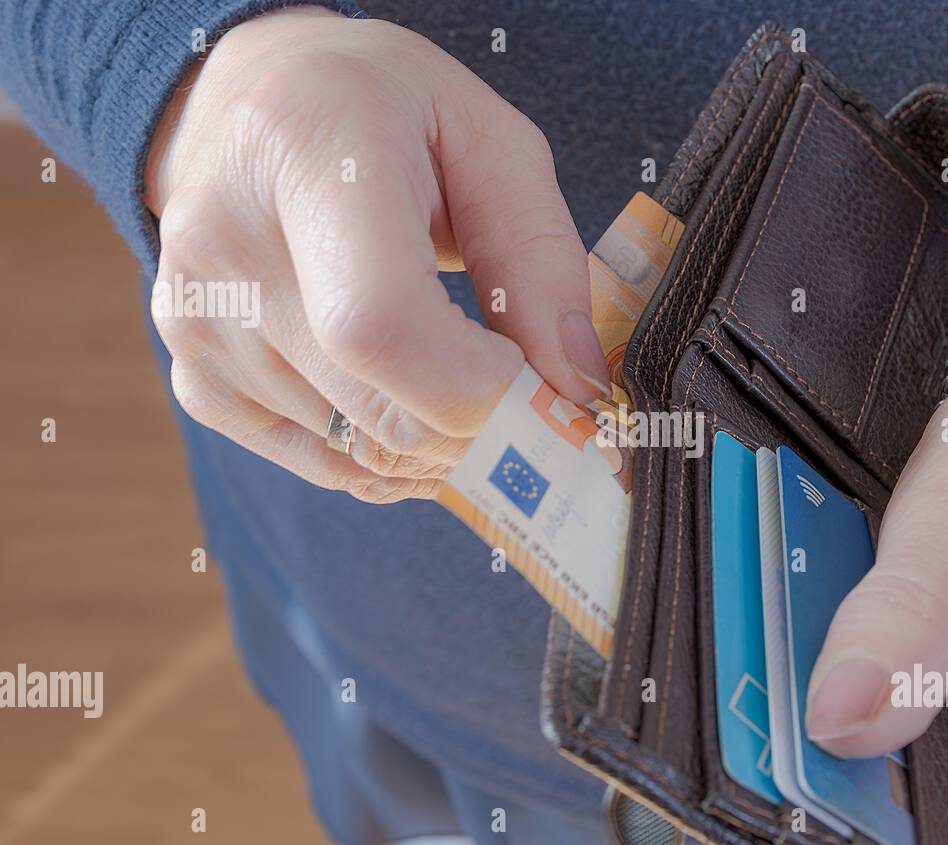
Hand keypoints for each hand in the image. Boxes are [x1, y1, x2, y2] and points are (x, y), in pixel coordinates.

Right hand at [145, 7, 608, 501]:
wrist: (259, 100)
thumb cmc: (387, 111)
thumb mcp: (493, 146)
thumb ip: (543, 263)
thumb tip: (573, 386)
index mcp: (308, 158)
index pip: (379, 326)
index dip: (480, 390)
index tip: (546, 386)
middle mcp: (228, 244)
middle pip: (378, 410)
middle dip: (486, 432)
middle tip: (536, 404)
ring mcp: (197, 321)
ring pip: (358, 453)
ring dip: (444, 448)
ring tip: (471, 383)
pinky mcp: (196, 374)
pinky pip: (319, 464)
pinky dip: (389, 459)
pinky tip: (414, 404)